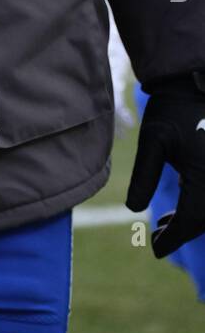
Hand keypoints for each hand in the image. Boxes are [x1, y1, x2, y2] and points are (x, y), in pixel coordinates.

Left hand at [126, 78, 204, 257]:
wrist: (195, 83)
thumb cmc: (171, 109)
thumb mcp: (152, 140)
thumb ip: (144, 176)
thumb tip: (134, 209)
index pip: (190, 220)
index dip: (173, 238)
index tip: (155, 250)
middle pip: (204, 219)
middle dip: (181, 232)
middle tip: (157, 239)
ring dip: (191, 220)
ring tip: (164, 224)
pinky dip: (199, 205)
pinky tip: (180, 208)